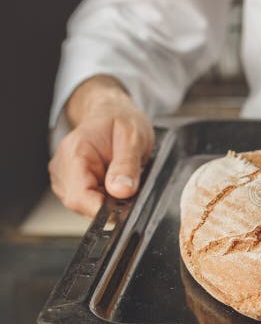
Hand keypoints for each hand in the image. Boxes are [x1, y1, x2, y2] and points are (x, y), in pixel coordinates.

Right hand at [49, 76, 154, 216]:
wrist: (111, 113)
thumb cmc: (121, 121)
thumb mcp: (133, 138)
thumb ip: (127, 166)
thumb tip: (122, 191)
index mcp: (75, 152)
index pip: (79, 196)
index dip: (101, 210)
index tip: (123, 210)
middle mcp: (63, 166)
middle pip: (81, 204)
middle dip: (108, 204)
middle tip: (128, 188)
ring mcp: (64, 177)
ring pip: (84, 205)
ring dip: (106, 200)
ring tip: (119, 179)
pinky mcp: (70, 183)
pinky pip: (87, 200)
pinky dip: (103, 197)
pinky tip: (112, 182)